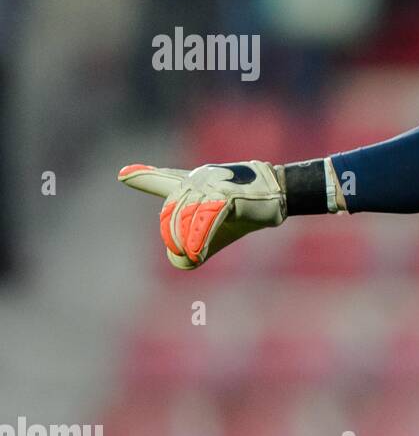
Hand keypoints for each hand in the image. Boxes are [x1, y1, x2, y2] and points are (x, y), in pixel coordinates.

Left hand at [118, 161, 285, 268]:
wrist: (278, 197)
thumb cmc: (246, 214)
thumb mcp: (217, 231)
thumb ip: (196, 245)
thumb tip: (181, 260)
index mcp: (191, 183)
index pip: (162, 180)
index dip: (142, 177)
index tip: (123, 175)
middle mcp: (197, 180)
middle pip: (171, 211)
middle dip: (172, 236)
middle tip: (183, 252)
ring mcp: (211, 186)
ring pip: (186, 218)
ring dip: (186, 241)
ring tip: (192, 254)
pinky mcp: (226, 195)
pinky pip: (205, 221)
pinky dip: (199, 239)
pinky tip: (197, 253)